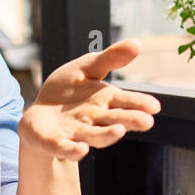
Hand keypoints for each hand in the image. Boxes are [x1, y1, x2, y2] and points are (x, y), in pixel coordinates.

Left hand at [19, 39, 160, 159]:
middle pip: (115, 120)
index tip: (155, 107)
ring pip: (93, 136)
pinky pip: (64, 148)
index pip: (126, 101)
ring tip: (118, 131)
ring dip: (106, 135)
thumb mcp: (86, 68)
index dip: (140, 104)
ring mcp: (76, 133)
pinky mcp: (55, 143)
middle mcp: (95, 120)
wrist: (39, 113)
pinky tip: (81, 150)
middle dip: (130, 120)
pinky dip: (73, 150)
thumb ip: (109, 59)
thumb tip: (137, 43)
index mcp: (105, 101)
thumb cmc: (68, 90)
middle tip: (147, 122)